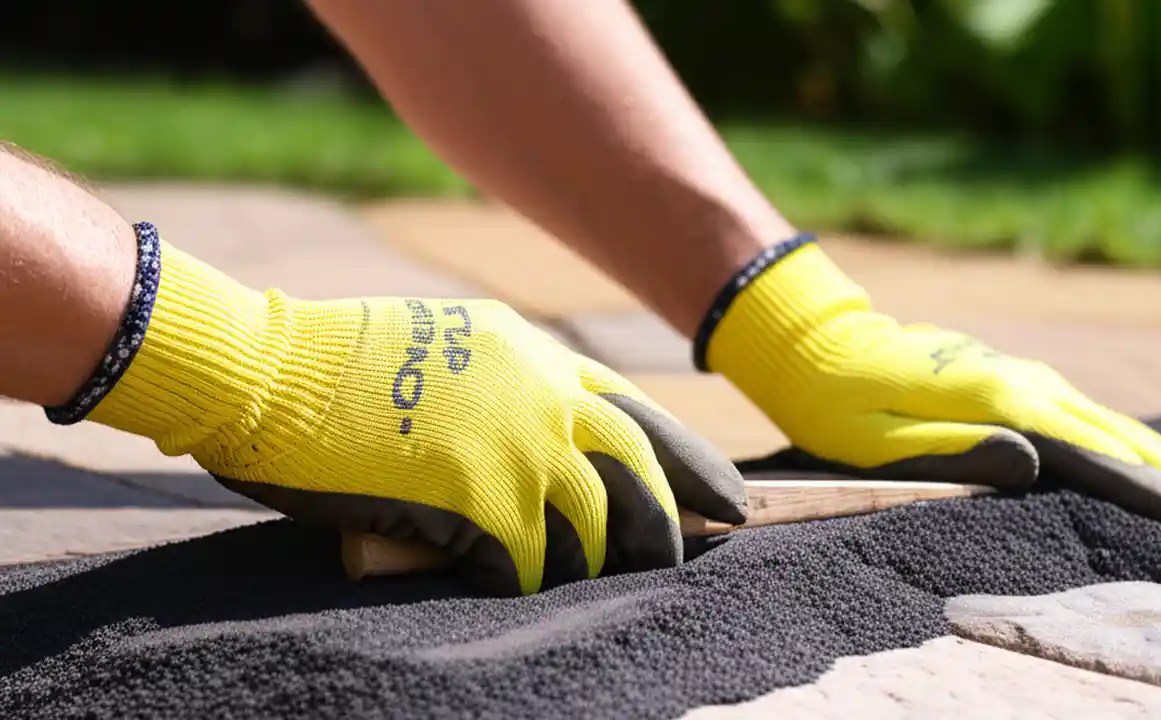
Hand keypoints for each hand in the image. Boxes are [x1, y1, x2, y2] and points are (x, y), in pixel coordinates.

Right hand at [83, 239, 745, 594]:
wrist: (272, 369)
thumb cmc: (343, 362)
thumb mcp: (451, 345)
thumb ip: (512, 384)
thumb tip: (553, 434)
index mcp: (540, 360)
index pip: (642, 417)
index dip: (691, 463)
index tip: (728, 501)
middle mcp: (543, 402)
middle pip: (639, 477)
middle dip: (666, 527)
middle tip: (677, 560)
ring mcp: (513, 451)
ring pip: (589, 531)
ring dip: (586, 564)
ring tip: (575, 579)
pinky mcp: (475, 500)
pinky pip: (523, 564)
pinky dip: (519, 583)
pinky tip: (505, 584)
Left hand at [704, 240, 1160, 533]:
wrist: (822, 347)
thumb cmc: (840, 405)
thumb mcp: (879, 437)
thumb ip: (957, 449)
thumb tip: (1040, 464)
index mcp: (1000, 401)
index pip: (1095, 457)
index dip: (1156, 496)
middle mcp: (1028, 382)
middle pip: (1128, 440)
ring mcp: (1030, 378)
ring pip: (1123, 426)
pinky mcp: (1022, 383)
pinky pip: (1098, 418)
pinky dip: (1146, 445)